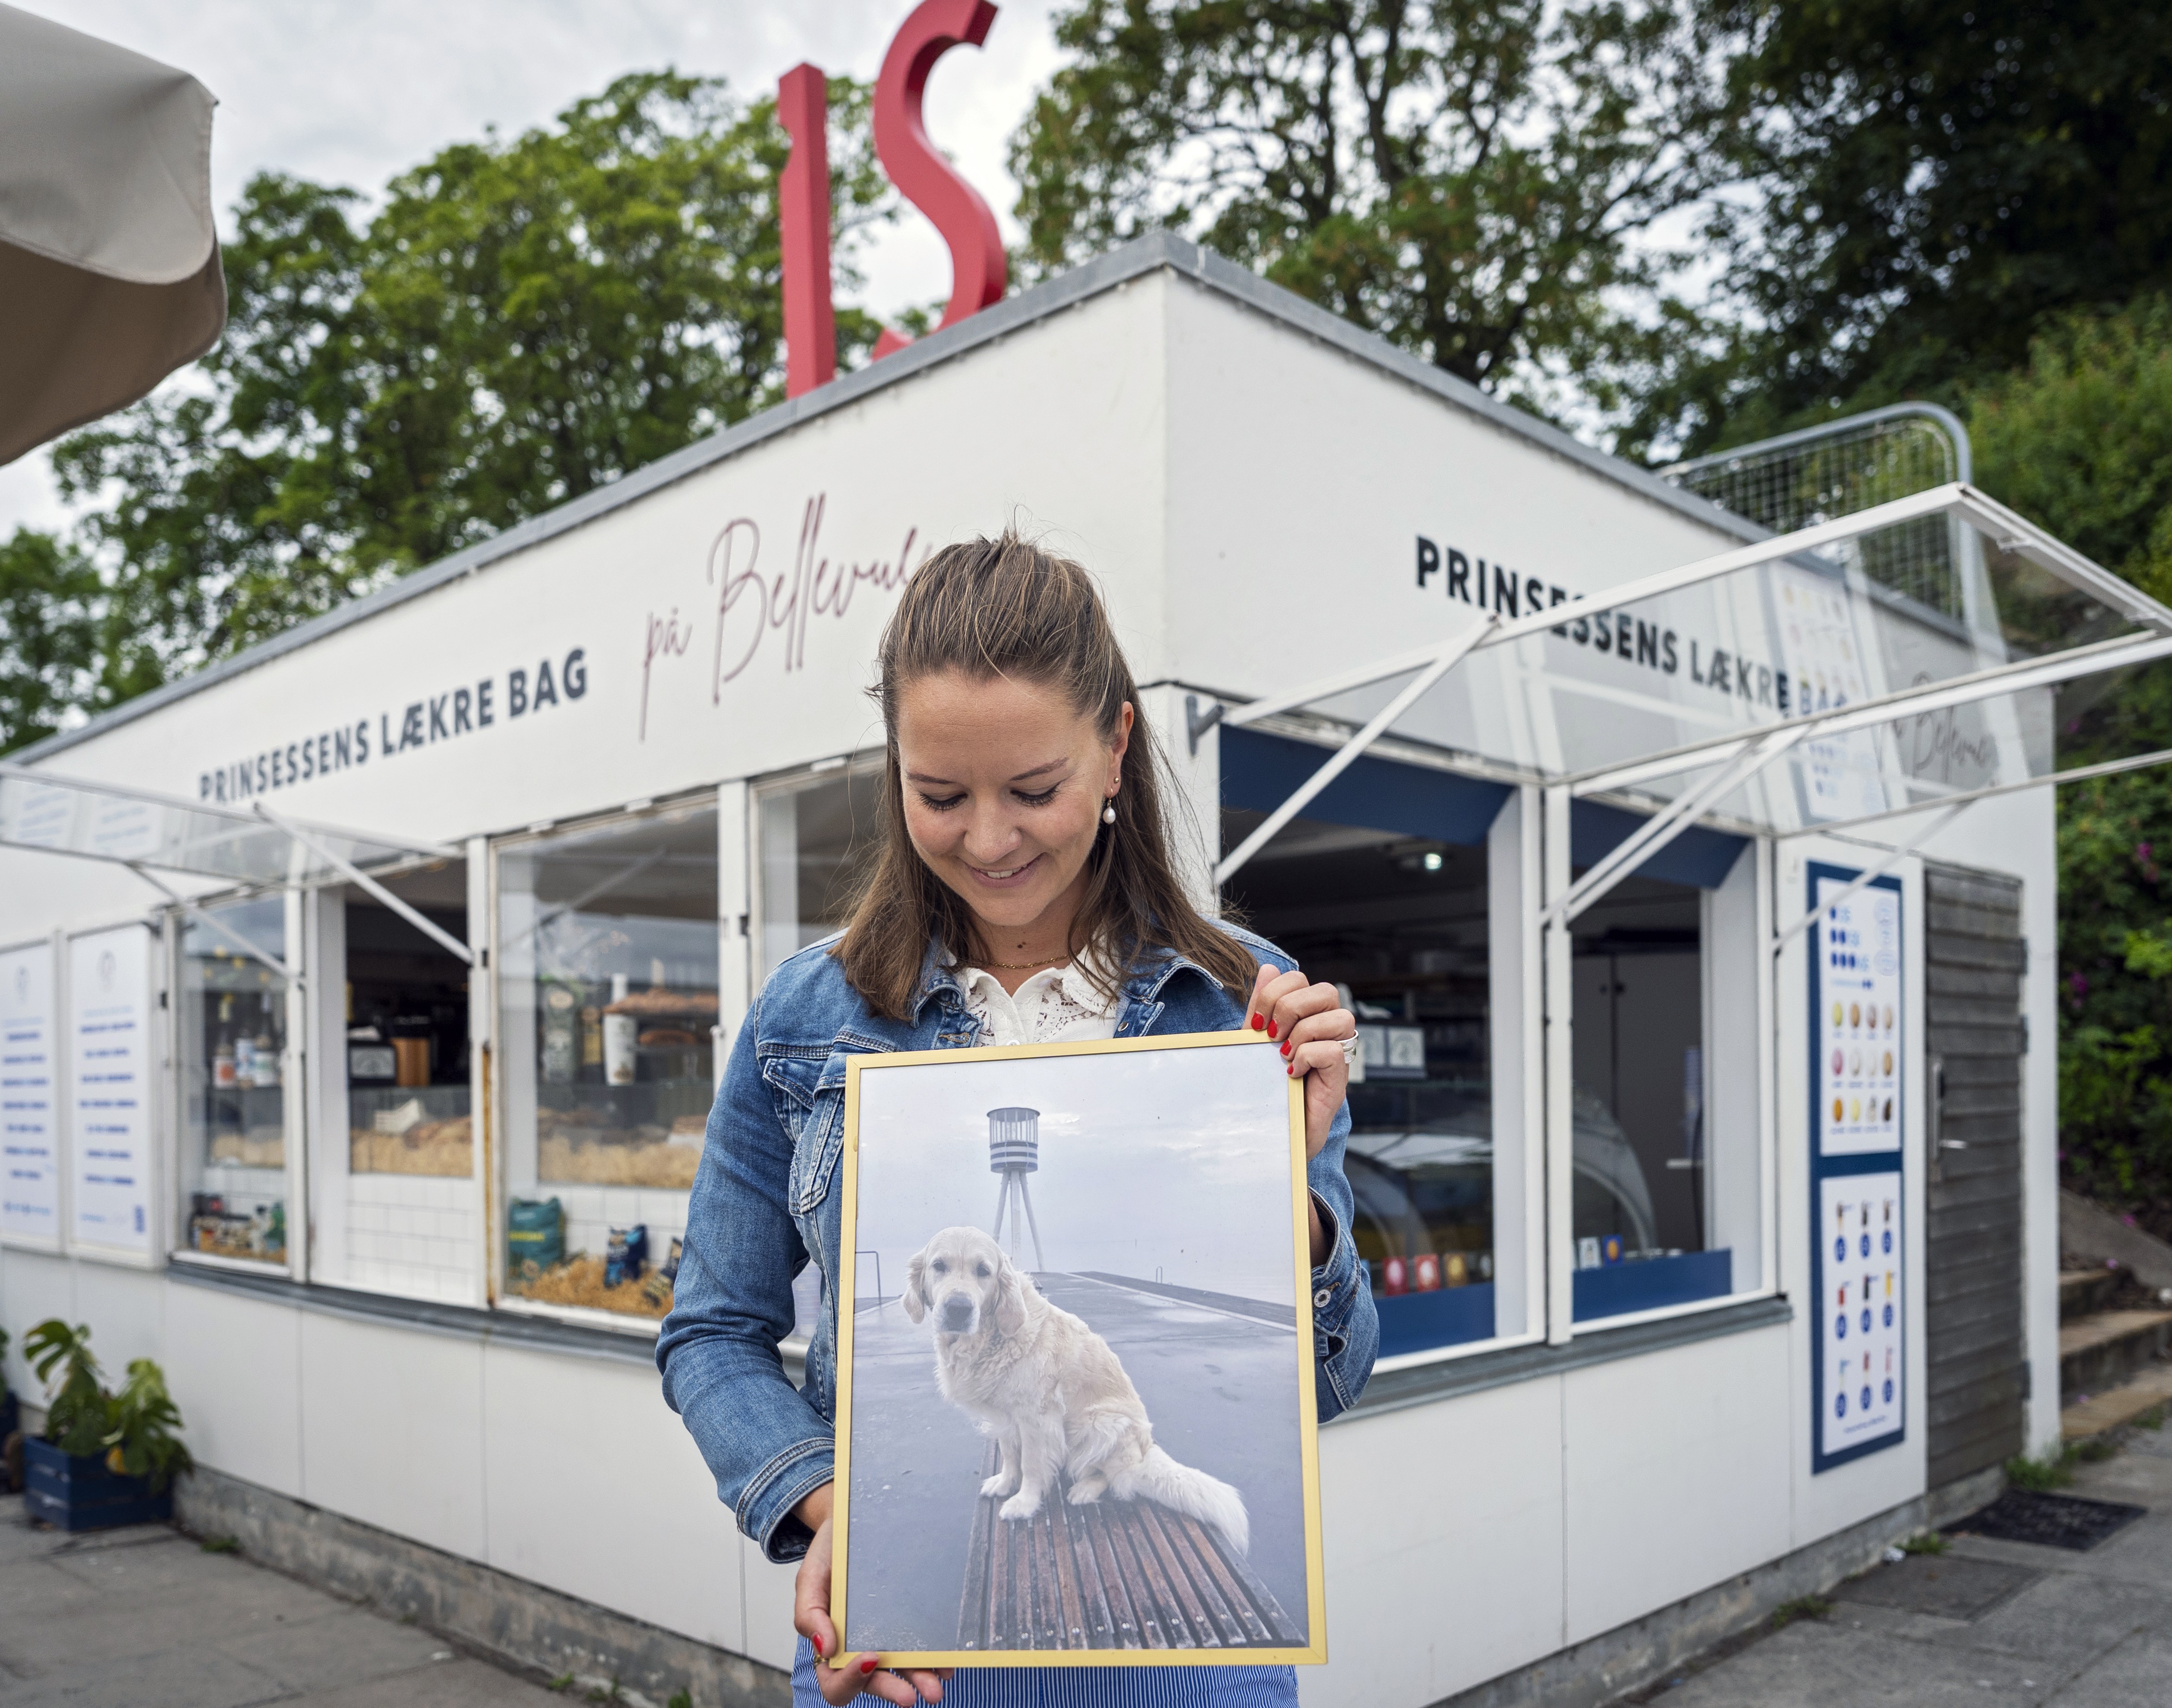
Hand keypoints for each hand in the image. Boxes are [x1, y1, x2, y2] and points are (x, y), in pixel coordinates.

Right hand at [793, 1484, 950, 1706]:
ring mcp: (886, 1635)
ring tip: (939, 1682)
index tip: (871, 1658)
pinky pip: (920, 1645)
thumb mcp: (810, 1577)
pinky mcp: (907, 1620)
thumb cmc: (829, 1551)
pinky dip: (934, 1656)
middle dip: (892, 1690)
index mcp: (830, 1643)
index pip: (834, 1679)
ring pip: (901, 1669)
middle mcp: (859, 1646)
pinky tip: (946, 1660)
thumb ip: (808, 1614)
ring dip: (919, 1679)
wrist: (854, 1521)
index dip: (851, 1679)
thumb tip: (825, 1649)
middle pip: (873, 1682)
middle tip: (912, 1696)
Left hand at [1248, 963, 1355, 1264]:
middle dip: (1289, 1007)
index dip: (1275, 991)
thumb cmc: (1265, 1086)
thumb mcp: (1255, 1044)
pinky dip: (1307, 1056)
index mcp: (1305, 1016)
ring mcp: (1338, 1053)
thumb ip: (1261, 1008)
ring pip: (1339, 1016)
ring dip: (1302, 1031)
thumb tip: (1267, 968)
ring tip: (1282, 1054)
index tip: (1256, 1023)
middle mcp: (1327, 1030)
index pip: (1301, 979)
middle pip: (1325, 990)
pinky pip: (1334, 1050)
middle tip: (1270, 1036)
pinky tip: (1290, 1073)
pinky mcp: (1340, 1078)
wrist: (1271, 1133)